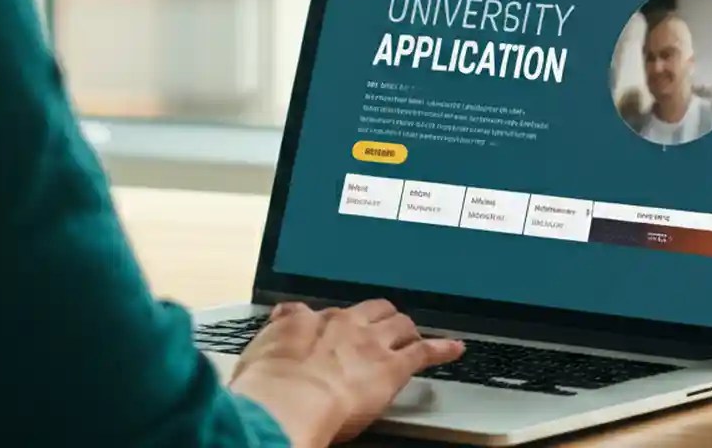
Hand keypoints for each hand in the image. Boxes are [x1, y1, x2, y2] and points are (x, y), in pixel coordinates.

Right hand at [228, 300, 463, 446]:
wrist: (287, 401)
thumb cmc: (266, 386)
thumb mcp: (256, 351)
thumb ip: (273, 332)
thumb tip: (276, 318)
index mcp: (308, 321)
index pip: (326, 313)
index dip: (335, 322)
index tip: (335, 328)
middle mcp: (343, 325)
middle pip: (371, 310)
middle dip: (380, 316)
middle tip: (383, 326)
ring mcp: (371, 343)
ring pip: (399, 325)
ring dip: (407, 330)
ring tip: (415, 335)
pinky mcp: (392, 367)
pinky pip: (424, 351)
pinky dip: (442, 349)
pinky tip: (454, 349)